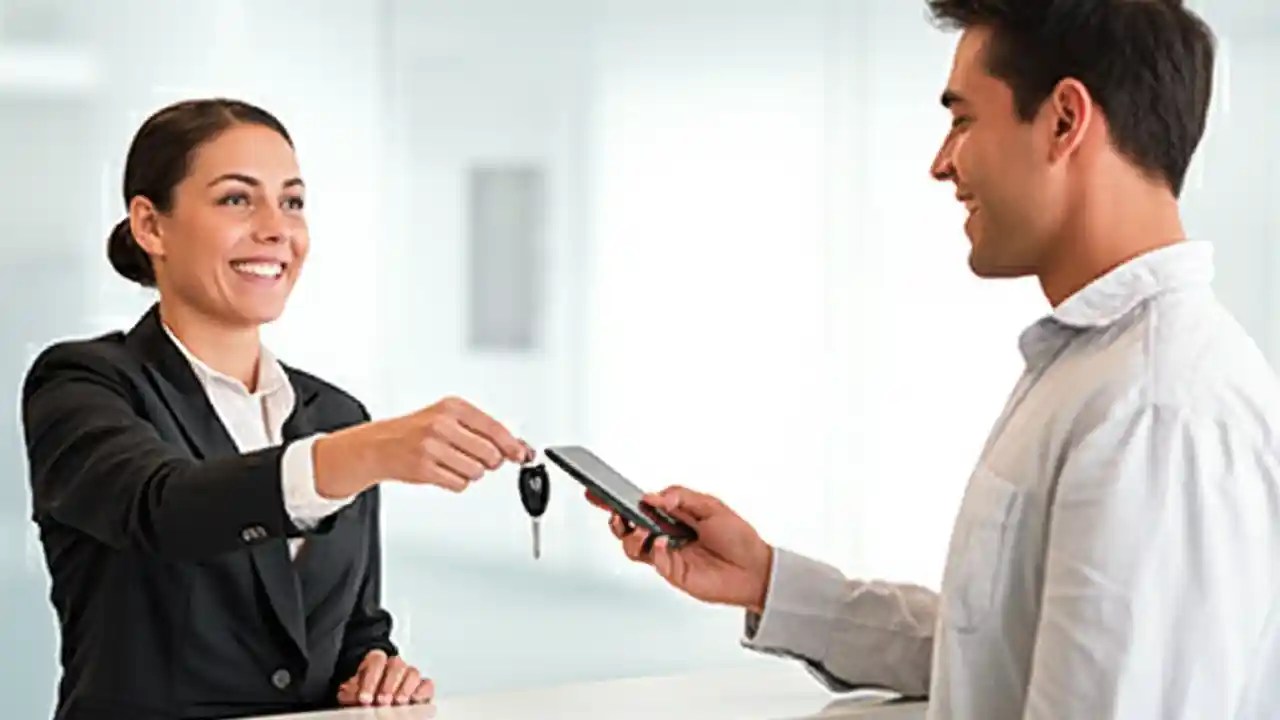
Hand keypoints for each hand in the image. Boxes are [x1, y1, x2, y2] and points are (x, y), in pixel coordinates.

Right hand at [315, 396, 532, 497]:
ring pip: (476, 472)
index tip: (521, 454)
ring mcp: (431, 447)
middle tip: (476, 457)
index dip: (512, 445)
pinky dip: (457, 481)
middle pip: (490, 454)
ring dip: (471, 472)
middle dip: (489, 461)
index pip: (494, 428)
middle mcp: (442, 424)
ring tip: (453, 462)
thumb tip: (519, 447)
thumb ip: (484, 431)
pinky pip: (459, 484)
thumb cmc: (418, 430)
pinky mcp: (424, 469)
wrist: (380, 444)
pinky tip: (443, 471)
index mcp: (452, 407)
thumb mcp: (449, 418)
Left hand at [336, 650, 433, 706]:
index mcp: (376, 662)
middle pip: (397, 665)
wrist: (372, 702)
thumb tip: (353, 695)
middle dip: (389, 685)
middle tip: (382, 701)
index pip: (377, 660)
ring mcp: (410, 676)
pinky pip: (427, 684)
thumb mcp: (352, 694)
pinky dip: (422, 691)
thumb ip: (351, 692)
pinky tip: (414, 700)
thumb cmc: (364, 696)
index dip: (371, 679)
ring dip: (405, 688)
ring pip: (413, 672)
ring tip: (398, 702)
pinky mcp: (422, 688)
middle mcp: (395, 666)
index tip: (364, 698)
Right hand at [587, 486, 773, 612]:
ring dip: (630, 536)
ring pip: (631, 547)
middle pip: (626, 527)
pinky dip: (655, 549)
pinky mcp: (672, 572)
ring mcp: (666, 555)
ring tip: (641, 529)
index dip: (614, 499)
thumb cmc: (736, 536)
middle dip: (615, 518)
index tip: (595, 491)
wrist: (754, 569)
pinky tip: (664, 542)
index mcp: (671, 515)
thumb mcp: (711, 506)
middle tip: (615, 512)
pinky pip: (654, 560)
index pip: (638, 506)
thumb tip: (652, 497)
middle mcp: (664, 534)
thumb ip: (681, 497)